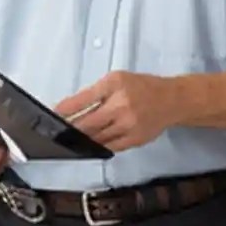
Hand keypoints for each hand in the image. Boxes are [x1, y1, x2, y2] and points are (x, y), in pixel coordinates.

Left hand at [55, 71, 172, 151]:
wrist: (171, 100)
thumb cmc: (141, 87)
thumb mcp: (116, 79)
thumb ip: (95, 92)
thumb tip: (71, 109)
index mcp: (114, 85)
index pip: (83, 99)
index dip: (65, 109)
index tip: (54, 115)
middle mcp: (121, 105)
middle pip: (88, 123)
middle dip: (71, 128)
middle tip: (58, 131)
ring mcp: (128, 125)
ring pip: (97, 137)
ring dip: (82, 139)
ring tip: (71, 139)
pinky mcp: (134, 139)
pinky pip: (110, 146)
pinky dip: (98, 145)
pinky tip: (89, 144)